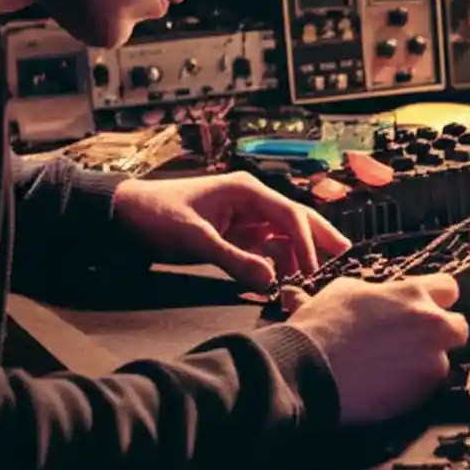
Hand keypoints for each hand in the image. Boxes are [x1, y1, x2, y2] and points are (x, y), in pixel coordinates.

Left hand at [112, 172, 350, 287]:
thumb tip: (270, 277)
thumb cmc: (157, 216)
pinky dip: (277, 261)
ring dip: (299, 253)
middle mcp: (250, 201)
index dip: (307, 243)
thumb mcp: (196, 240)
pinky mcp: (232, 234)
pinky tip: (285, 276)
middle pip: (295, 219)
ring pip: (282, 234)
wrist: (124, 214)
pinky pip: (264, 247)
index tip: (315, 268)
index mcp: (246, 191)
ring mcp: (242, 218)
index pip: (289, 215)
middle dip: (319, 237)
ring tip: (318, 273)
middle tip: (345, 253)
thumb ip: (233, 259)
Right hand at [284, 274, 469, 425]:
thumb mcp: (342, 291)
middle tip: (416, 342)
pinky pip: (428, 388)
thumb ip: (368, 291)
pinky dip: (412, 389)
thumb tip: (361, 293)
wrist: (308, 370)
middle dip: (442, 334)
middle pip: (458, 327)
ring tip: (393, 370)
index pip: (449, 287)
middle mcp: (430, 324)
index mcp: (412, 294)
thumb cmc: (321, 327)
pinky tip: (386, 388)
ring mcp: (431, 360)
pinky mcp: (423, 392)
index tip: (427, 307)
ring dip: (425, 363)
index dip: (438, 299)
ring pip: (442, 360)